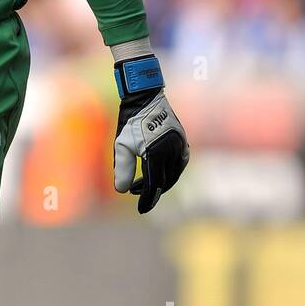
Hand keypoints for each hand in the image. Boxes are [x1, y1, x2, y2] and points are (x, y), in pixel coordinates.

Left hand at [113, 54, 188, 213]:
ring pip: (174, 172)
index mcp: (157, 152)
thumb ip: (122, 168)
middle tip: (138, 195)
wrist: (145, 96)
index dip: (147, 198)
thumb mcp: (121, 144)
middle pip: (164, 180)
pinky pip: (180, 162)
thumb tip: (122, 190)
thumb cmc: (130, 120)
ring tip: (144, 185)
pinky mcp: (182, 140)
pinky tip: (160, 173)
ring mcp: (180, 144)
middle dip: (151, 191)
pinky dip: (172, 171)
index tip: (141, 209)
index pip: (153, 183)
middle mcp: (172, 150)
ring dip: (161, 182)